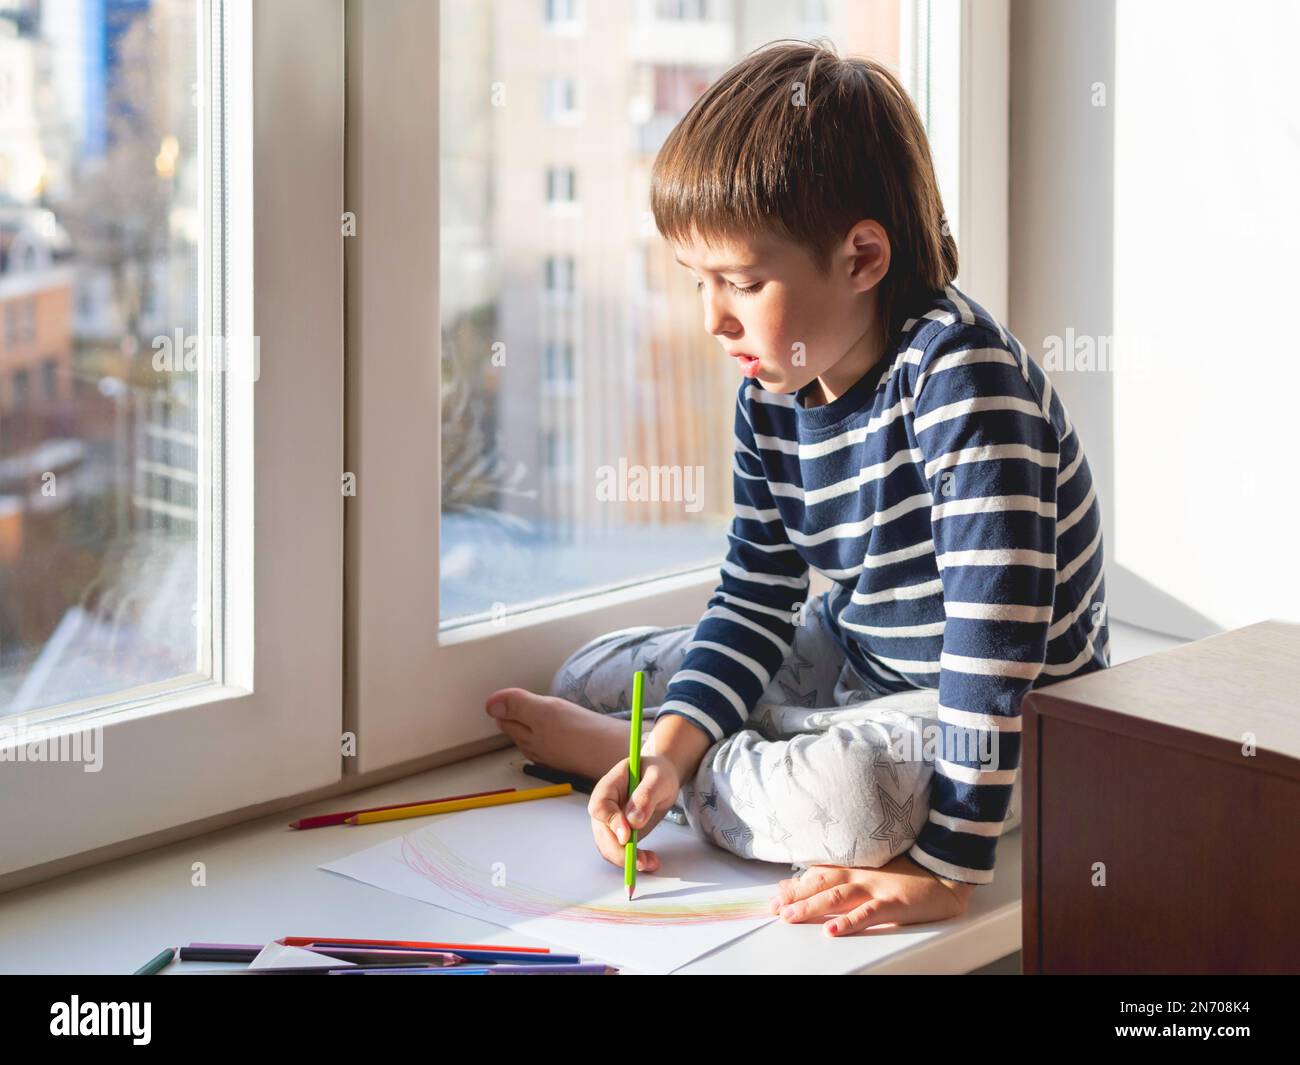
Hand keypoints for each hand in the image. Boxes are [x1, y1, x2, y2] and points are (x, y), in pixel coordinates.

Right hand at [587, 754, 681, 873]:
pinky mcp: (619, 835)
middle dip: (619, 851)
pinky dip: (633, 861)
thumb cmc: (657, 774)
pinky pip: (620, 853)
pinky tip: (650, 861)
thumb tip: (633, 821)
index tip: (627, 835)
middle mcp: (604, 807)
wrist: (660, 780)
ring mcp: (609, 823)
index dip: (611, 822)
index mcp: (609, 786)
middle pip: (602, 833)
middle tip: (641, 861)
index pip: (600, 806)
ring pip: (608, 848)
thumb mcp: (658, 778)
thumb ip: (646, 796)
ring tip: (651, 862)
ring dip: (627, 860)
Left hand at [769, 854, 974, 935]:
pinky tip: (833, 931)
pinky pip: (868, 914)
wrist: (945, 870)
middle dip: (796, 897)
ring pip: (837, 897)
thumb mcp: (876, 868)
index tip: (775, 896)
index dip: (796, 885)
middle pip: (822, 884)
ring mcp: (876, 888)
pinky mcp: (893, 903)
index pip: (819, 874)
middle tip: (773, 908)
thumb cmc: (910, 871)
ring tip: (790, 917)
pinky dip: (849, 923)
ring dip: (812, 907)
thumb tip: (817, 879)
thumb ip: (849, 873)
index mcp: (857, 866)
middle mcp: (861, 875)